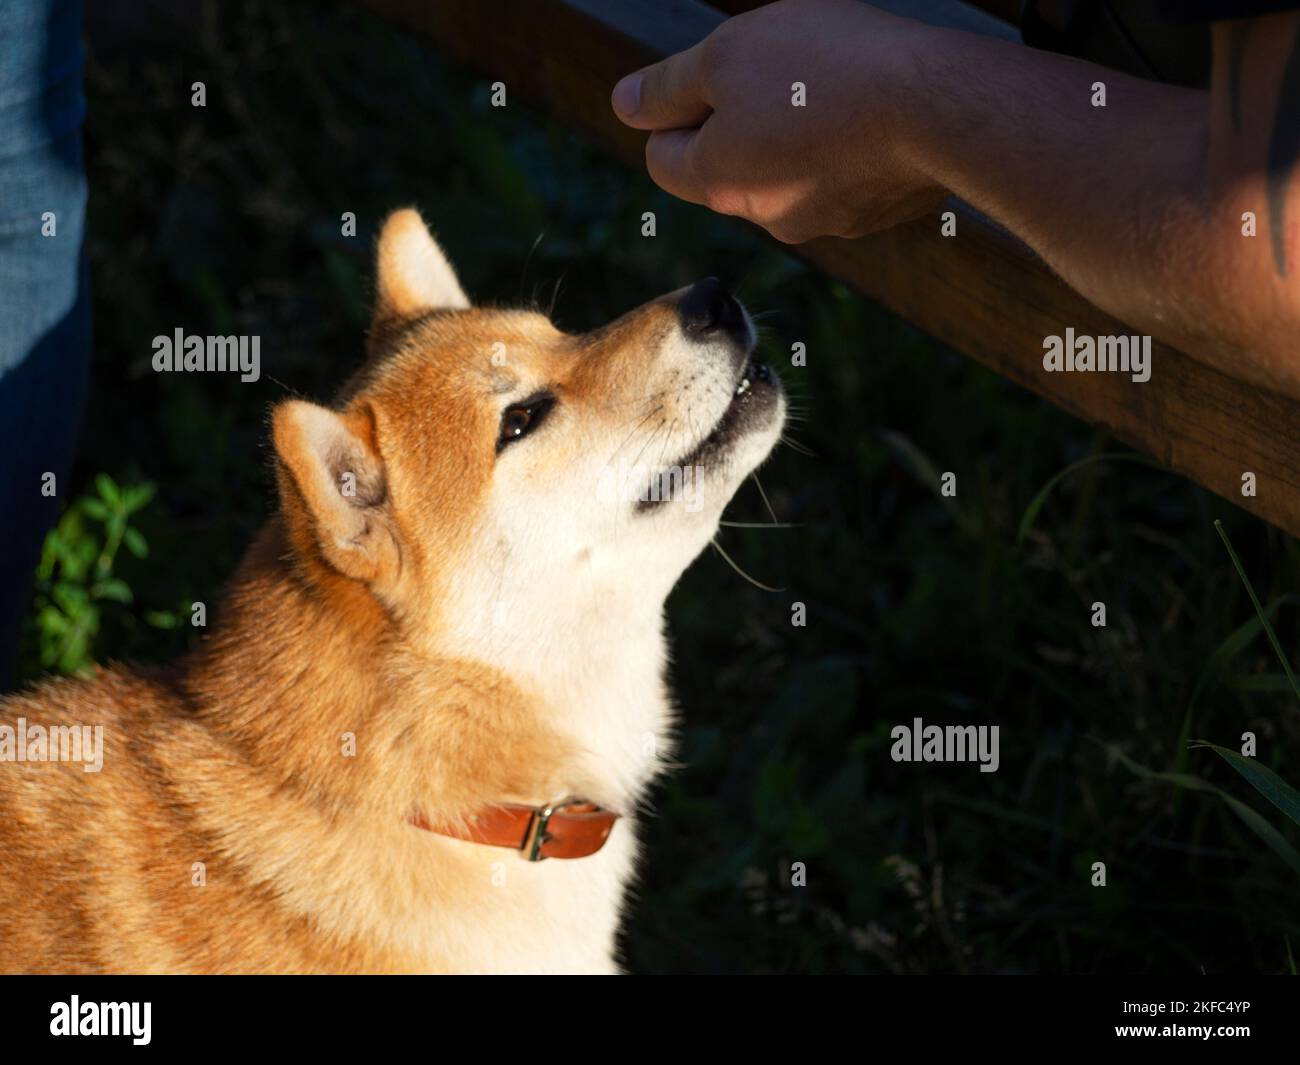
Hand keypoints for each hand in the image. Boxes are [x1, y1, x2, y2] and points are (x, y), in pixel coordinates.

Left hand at [610, 0, 946, 243]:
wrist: (935, 108)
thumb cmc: (823, 69)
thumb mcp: (725, 55)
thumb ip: (667, 86)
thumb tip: (624, 105)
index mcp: (716, 183)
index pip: (663, 157)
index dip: (680, 109)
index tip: (722, 73)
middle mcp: (763, 218)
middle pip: (726, 167)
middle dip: (739, 122)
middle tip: (782, 71)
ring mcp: (821, 222)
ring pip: (786, 172)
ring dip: (793, 133)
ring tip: (831, 87)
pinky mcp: (871, 216)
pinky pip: (840, 178)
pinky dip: (843, 148)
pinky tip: (870, 113)